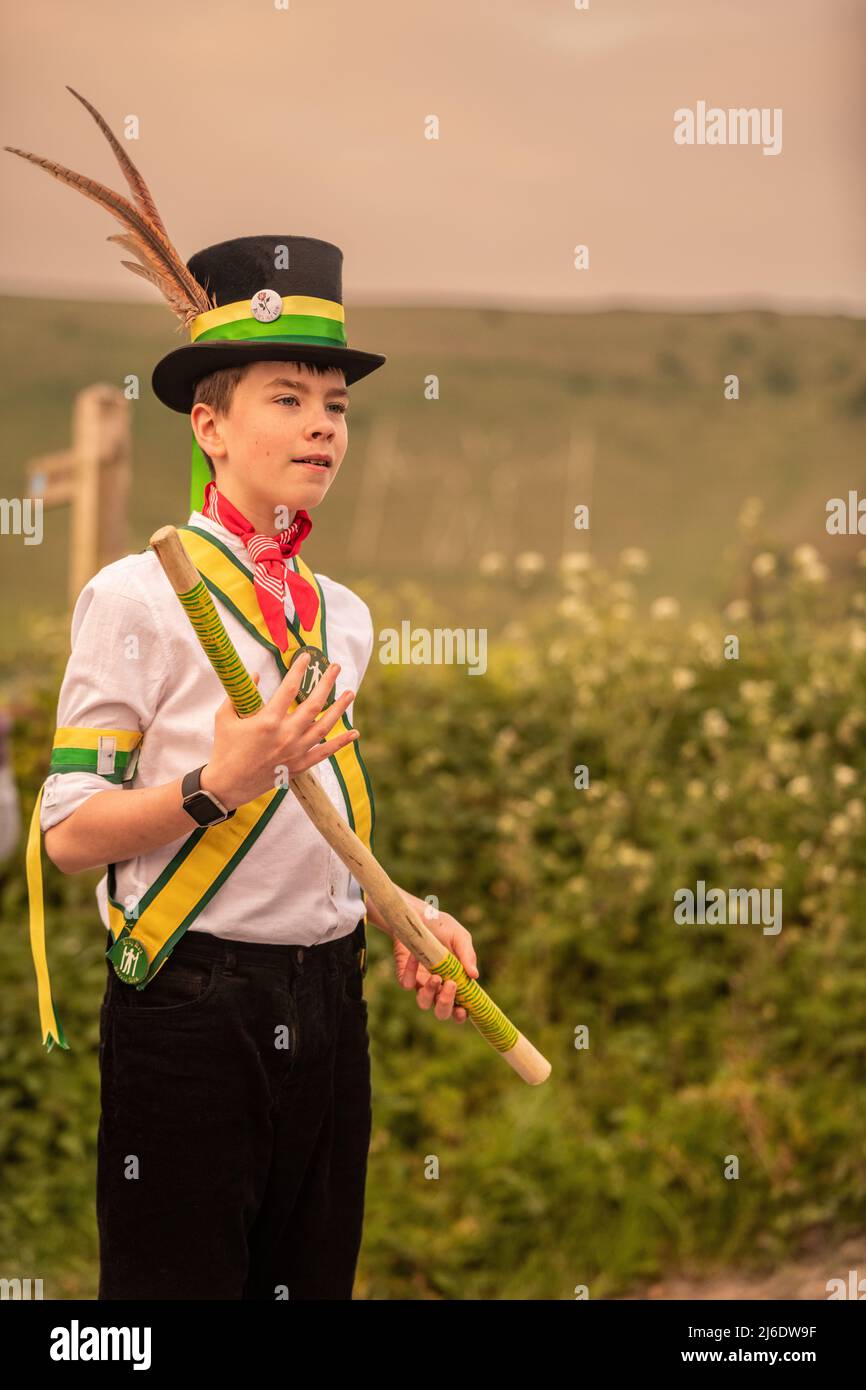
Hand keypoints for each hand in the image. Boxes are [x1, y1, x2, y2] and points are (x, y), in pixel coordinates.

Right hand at [201, 655, 359, 809]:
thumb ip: (239, 695)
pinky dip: (340, 743)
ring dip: (339, 708)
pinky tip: (354, 733)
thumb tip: (256, 675)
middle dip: (326, 683)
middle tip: (335, 667)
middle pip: (313, 704)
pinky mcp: (299, 765)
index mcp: (267, 721)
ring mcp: (295, 751)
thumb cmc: (225, 749)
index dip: (299, 670)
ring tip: (350, 693)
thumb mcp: (224, 717)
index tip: (306, 657)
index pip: (289, 689)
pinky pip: (325, 752)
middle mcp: (286, 735)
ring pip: (324, 726)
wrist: (228, 785)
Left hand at [393, 909, 478, 1023]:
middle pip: (442, 1012)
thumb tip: (475, 976)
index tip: (463, 1010)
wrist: (417, 915)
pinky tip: (416, 957)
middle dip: (446, 1004)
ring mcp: (421, 983)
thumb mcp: (459, 937)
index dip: (462, 1014)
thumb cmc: (442, 927)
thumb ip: (468, 955)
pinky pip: (407, 983)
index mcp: (456, 981)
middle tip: (451, 985)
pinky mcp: (405, 975)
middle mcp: (439, 987)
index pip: (461, 1007)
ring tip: (435, 977)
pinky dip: (411, 972)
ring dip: (430, 994)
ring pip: (423, 1003)